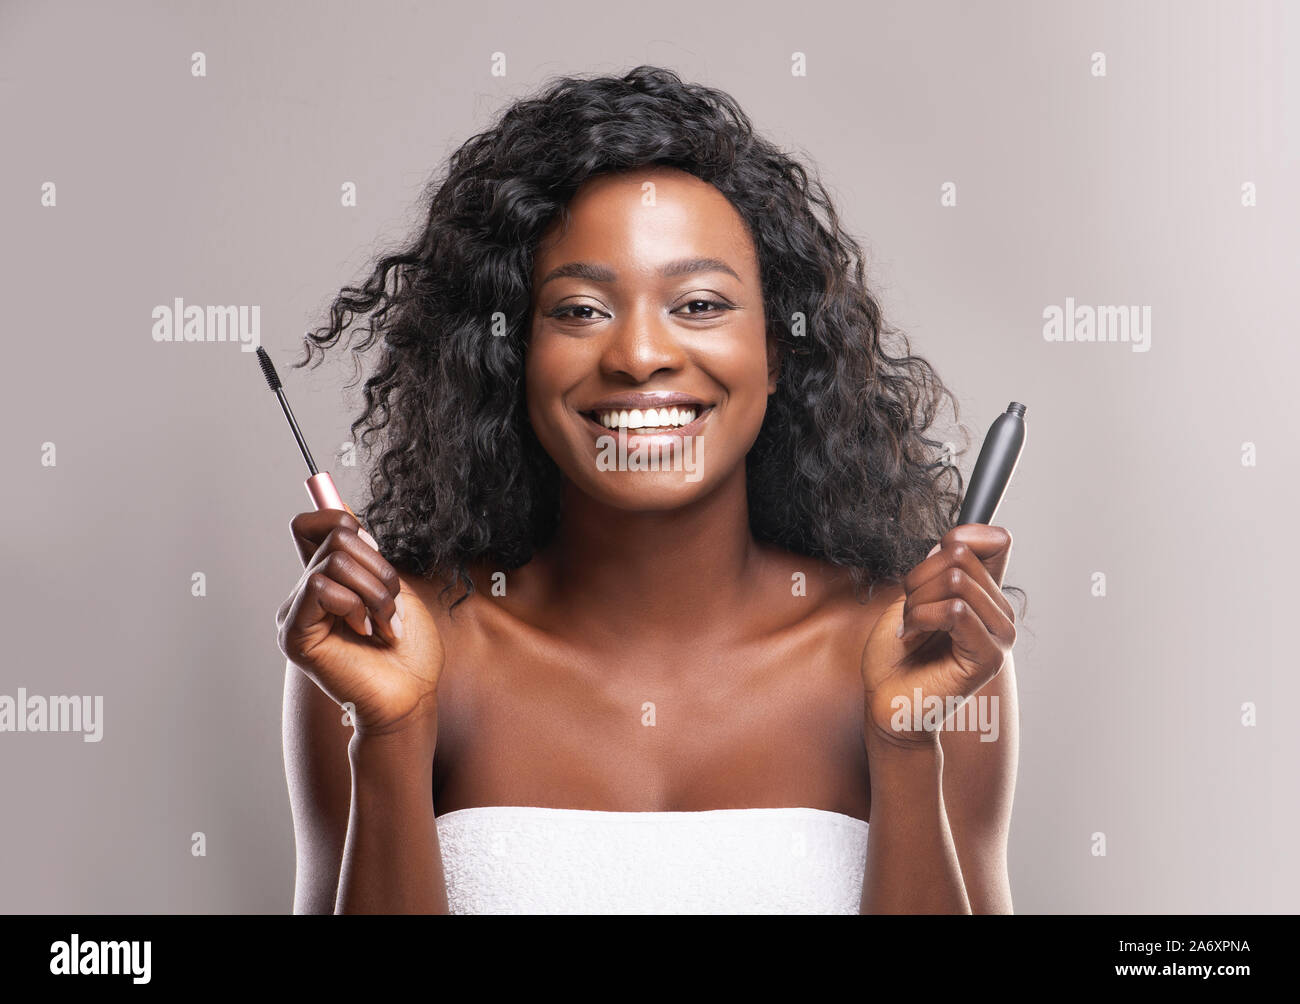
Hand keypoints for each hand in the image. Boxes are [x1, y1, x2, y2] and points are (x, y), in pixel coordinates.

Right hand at [276, 509, 443, 738]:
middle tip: (389, 605)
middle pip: (336, 536)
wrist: (411, 695)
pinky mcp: (295, 634)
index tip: (372, 549)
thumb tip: (341, 511)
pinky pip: (319, 587)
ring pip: (335, 561)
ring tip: (382, 624)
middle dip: (379, 567)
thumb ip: (364, 552)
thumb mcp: (392, 586)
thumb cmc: (409, 650)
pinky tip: (364, 632)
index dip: (340, 521)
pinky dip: (355, 605)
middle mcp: (305, 595)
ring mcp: (296, 614)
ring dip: (375, 591)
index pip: (311, 525)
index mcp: (326, 581)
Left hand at [861, 525, 1016, 750]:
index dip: (958, 538)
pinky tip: (912, 636)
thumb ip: (938, 568)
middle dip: (919, 578)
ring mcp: (998, 636)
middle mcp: (1000, 613)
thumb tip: (954, 543)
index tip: (929, 566)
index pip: (996, 541)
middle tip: (910, 611)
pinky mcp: (987, 658)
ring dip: (917, 601)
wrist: (887, 701)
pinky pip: (955, 611)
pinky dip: (921, 617)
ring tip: (910, 627)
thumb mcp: (912, 597)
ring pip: (957, 582)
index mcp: (985, 595)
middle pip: (961, 557)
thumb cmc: (896, 655)